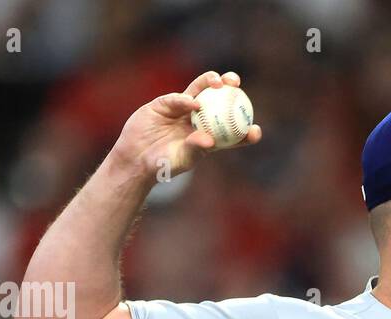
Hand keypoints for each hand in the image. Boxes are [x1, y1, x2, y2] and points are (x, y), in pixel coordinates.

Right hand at [109, 71, 262, 180]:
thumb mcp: (181, 159)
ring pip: (200, 91)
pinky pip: (178, 98)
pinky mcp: (165, 104)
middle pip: (219, 101)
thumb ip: (195, 148)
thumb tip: (210, 140)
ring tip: (220, 81)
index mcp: (209, 137)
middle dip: (231, 90)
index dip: (245, 130)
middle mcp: (199, 120)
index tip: (255, 130)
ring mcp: (182, 109)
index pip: (232, 132)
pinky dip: (185, 99)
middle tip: (237, 84)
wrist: (135, 159)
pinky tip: (192, 103)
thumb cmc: (162, 164)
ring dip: (211, 82)